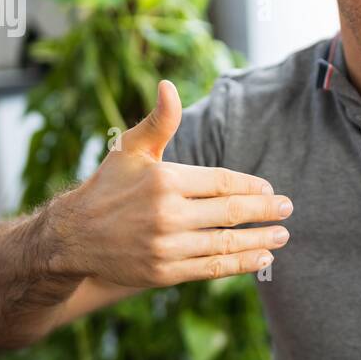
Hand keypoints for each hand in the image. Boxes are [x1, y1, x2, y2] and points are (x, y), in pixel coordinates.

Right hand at [49, 80, 292, 287]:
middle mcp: (166, 214)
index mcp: (164, 180)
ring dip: (260, 241)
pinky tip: (261, 258)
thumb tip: (169, 85)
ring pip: (225, 244)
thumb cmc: (109, 187)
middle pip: (230, 213)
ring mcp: (165, 246)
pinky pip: (211, 268)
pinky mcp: (164, 273)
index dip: (250, 186)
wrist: (73, 238)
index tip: (270, 188)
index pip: (222, 182)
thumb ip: (159, 121)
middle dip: (264, 211)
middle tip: (287, 208)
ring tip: (282, 235)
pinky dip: (240, 265)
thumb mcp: (130, 149)